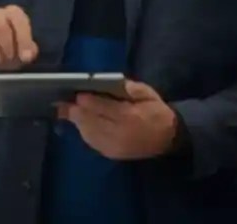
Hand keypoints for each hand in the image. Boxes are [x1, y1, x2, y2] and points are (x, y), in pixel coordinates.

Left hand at [57, 81, 177, 159]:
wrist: (169, 138)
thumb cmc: (156, 112)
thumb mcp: (147, 94)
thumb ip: (129, 88)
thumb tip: (108, 82)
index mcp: (130, 116)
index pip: (103, 108)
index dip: (88, 101)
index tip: (78, 94)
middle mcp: (120, 133)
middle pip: (91, 121)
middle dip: (77, 111)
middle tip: (67, 102)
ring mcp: (115, 146)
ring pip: (89, 133)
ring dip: (78, 122)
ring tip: (70, 111)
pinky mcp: (113, 154)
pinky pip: (93, 142)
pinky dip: (84, 132)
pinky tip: (81, 124)